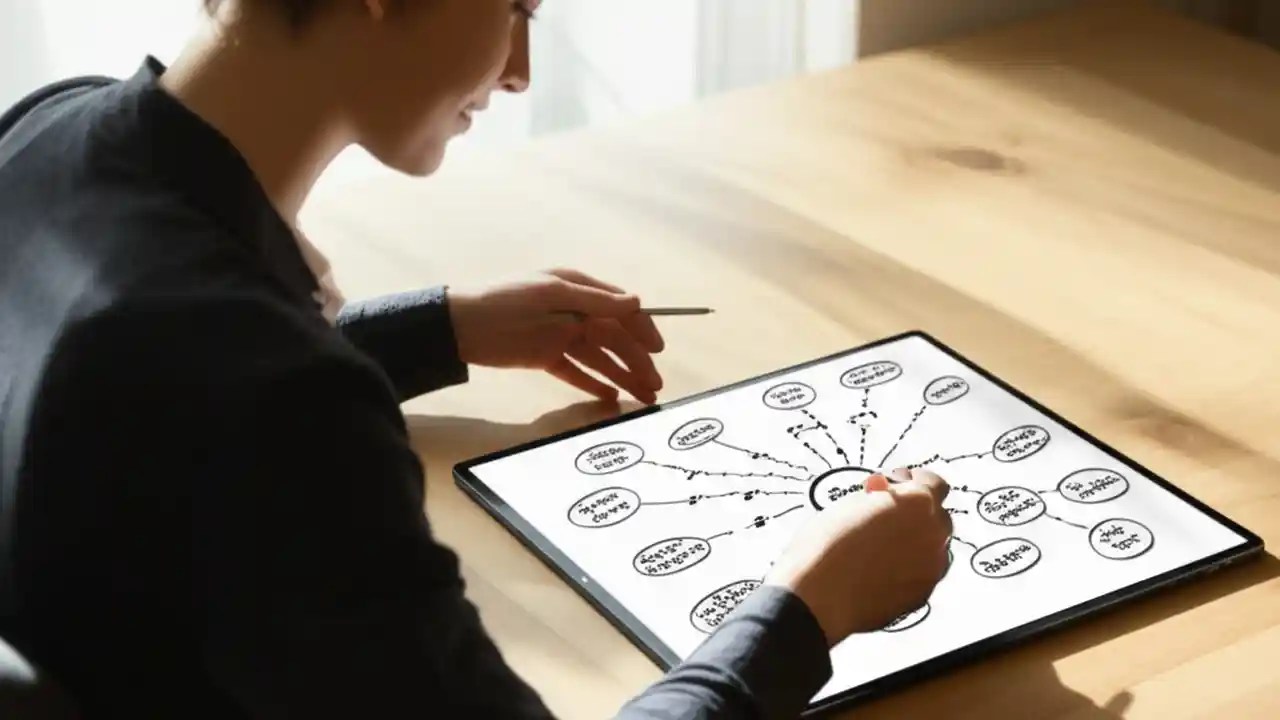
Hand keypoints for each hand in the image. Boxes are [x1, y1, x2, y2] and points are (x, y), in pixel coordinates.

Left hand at [446, 269, 665, 403]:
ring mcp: (560, 336)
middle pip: (614, 338)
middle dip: (637, 361)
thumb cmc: (506, 303)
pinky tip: (611, 399)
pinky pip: (576, 372)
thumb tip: (636, 302)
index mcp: (578, 289)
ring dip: (622, 376)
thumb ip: (595, 302)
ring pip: (600, 358)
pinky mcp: (546, 358)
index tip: (658, 350)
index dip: (642, 328)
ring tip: (642, 398)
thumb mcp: (552, 296)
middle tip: (654, 387)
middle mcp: (574, 312)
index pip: (620, 309)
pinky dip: (593, 384)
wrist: (459, 326)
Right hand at [765, 467, 951, 645]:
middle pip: (937, 515)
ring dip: (914, 541)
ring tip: (881, 547)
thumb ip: (880, 497)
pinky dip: (909, 568)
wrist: (819, 595)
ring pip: (933, 547)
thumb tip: (885, 496)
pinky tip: (881, 570)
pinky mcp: (923, 595)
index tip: (896, 486)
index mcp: (918, 502)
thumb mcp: (851, 502)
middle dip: (914, 514)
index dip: (913, 482)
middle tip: (884, 517)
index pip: (934, 482)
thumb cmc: (827, 544)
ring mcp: (932, 567)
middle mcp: (933, 533)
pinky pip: (923, 573)